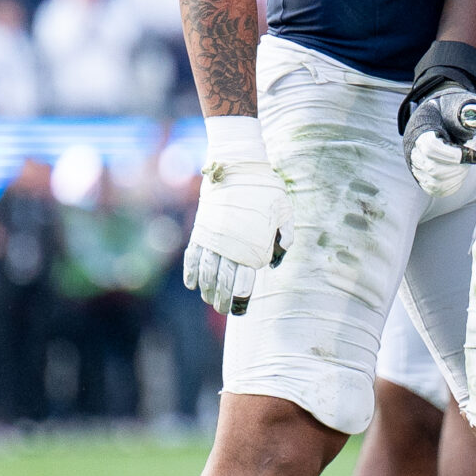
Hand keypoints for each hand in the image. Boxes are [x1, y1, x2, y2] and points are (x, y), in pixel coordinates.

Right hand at [183, 159, 289, 313]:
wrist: (238, 165)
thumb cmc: (266, 188)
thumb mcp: (285, 211)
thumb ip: (284, 237)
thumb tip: (274, 263)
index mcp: (251, 246)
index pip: (243, 283)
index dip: (241, 300)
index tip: (240, 311)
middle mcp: (229, 246)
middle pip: (224, 282)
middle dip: (224, 300)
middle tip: (225, 310)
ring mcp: (212, 238)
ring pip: (206, 273)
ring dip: (208, 290)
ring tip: (211, 301)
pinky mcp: (200, 230)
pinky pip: (192, 256)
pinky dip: (191, 272)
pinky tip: (192, 285)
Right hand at [403, 82, 475, 198]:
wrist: (435, 119)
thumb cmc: (448, 113)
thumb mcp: (458, 105)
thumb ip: (467, 111)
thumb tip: (475, 120)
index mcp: (420, 131)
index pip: (431, 148)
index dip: (456, 155)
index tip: (473, 153)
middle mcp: (413, 151)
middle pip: (434, 169)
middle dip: (460, 166)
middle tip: (472, 157)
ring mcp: (416, 167)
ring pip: (435, 183)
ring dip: (458, 176)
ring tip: (466, 162)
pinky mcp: (422, 179)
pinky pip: (437, 190)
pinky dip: (454, 184)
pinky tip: (461, 171)